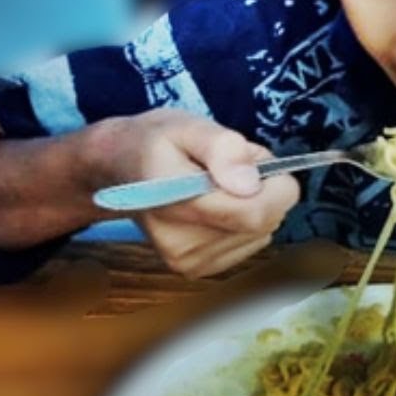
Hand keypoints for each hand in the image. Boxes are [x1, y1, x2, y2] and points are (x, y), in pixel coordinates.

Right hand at [89, 108, 299, 277]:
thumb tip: (251, 183)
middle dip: (264, 189)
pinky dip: (243, 222)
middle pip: (264, 222)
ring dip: (253, 205)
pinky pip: (249, 243)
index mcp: (177, 201)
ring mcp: (188, 261)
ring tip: (219, 184)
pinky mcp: (196, 269)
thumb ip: (222, 148)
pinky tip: (216, 205)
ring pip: (261, 233)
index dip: (276, 185)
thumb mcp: (187, 126)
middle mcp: (182, 243)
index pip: (256, 212)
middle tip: (233, 167)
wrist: (119, 169)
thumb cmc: (155, 142)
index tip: (259, 161)